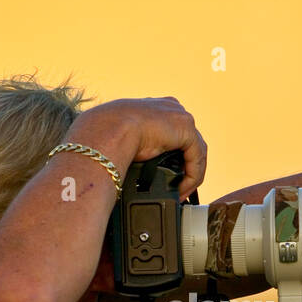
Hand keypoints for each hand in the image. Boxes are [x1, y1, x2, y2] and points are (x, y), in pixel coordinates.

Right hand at [71, 96, 208, 198]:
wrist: (108, 129)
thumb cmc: (105, 134)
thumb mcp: (121, 139)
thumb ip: (133, 145)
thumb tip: (125, 164)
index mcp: (155, 108)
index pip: (174, 133)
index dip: (175, 157)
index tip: (168, 176)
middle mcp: (170, 108)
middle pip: (188, 143)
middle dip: (186, 167)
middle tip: (178, 188)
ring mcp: (179, 116)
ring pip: (195, 151)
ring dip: (190, 175)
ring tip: (180, 193)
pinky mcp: (186, 128)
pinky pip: (196, 156)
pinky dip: (192, 176)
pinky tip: (182, 189)